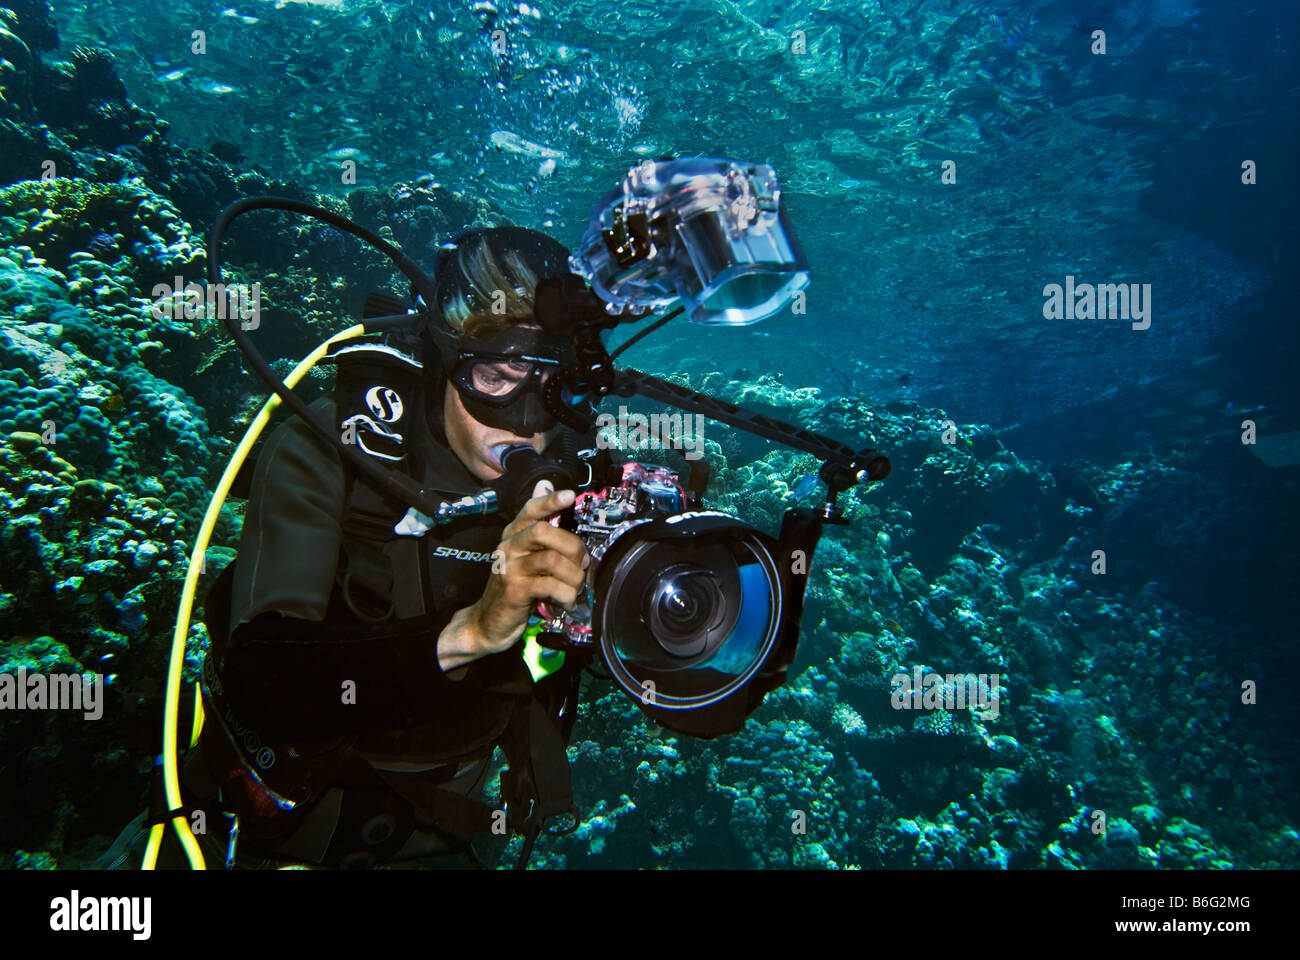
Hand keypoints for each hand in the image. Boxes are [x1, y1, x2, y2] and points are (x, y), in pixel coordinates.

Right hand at [465, 481, 589, 655]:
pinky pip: (549, 585)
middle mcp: (509, 547)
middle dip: (573, 547)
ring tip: (577, 586)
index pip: (530, 510)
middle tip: (583, 563)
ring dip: (574, 575)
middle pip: (544, 531)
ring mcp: (510, 569)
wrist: (488, 623)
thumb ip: (540, 529)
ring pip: (551, 560)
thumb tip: (545, 485)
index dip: (549, 501)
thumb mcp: (527, 557)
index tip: (569, 496)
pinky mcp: (514, 590)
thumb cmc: (514, 587)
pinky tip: (567, 599)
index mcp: (514, 535)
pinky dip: (566, 593)